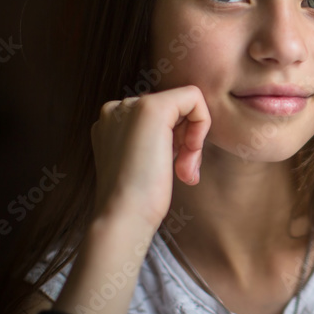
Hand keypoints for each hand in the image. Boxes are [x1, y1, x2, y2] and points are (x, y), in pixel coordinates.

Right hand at [89, 84, 210, 229]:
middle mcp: (117, 108)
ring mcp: (131, 105)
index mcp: (112, 121)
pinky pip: (194, 98)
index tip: (176, 166)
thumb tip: (185, 131)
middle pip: (174, 109)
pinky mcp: (152, 107)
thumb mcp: (145, 161)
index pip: (161, 116)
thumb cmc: (138, 200)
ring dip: (193, 139)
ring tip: (183, 171)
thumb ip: (156, 140)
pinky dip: (201, 124)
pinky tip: (189, 152)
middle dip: (187, 140)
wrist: (124, 216)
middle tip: (183, 171)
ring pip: (185, 104)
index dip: (177, 139)